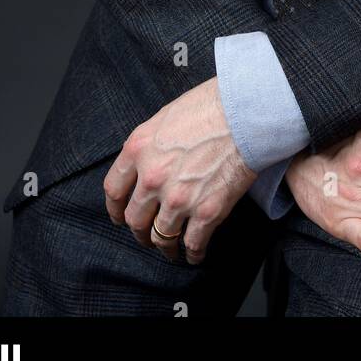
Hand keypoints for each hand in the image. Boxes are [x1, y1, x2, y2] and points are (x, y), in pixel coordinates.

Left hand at [103, 77, 255, 263]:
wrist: (246, 112)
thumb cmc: (210, 106)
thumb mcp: (165, 117)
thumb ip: (150, 145)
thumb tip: (147, 165)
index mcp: (138, 149)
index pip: (114, 190)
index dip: (116, 209)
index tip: (120, 216)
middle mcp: (152, 177)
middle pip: (135, 219)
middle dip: (140, 232)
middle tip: (147, 235)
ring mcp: (179, 198)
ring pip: (161, 237)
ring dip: (165, 247)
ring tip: (170, 250)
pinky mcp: (207, 212)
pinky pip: (193, 244)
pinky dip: (192, 254)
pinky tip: (195, 255)